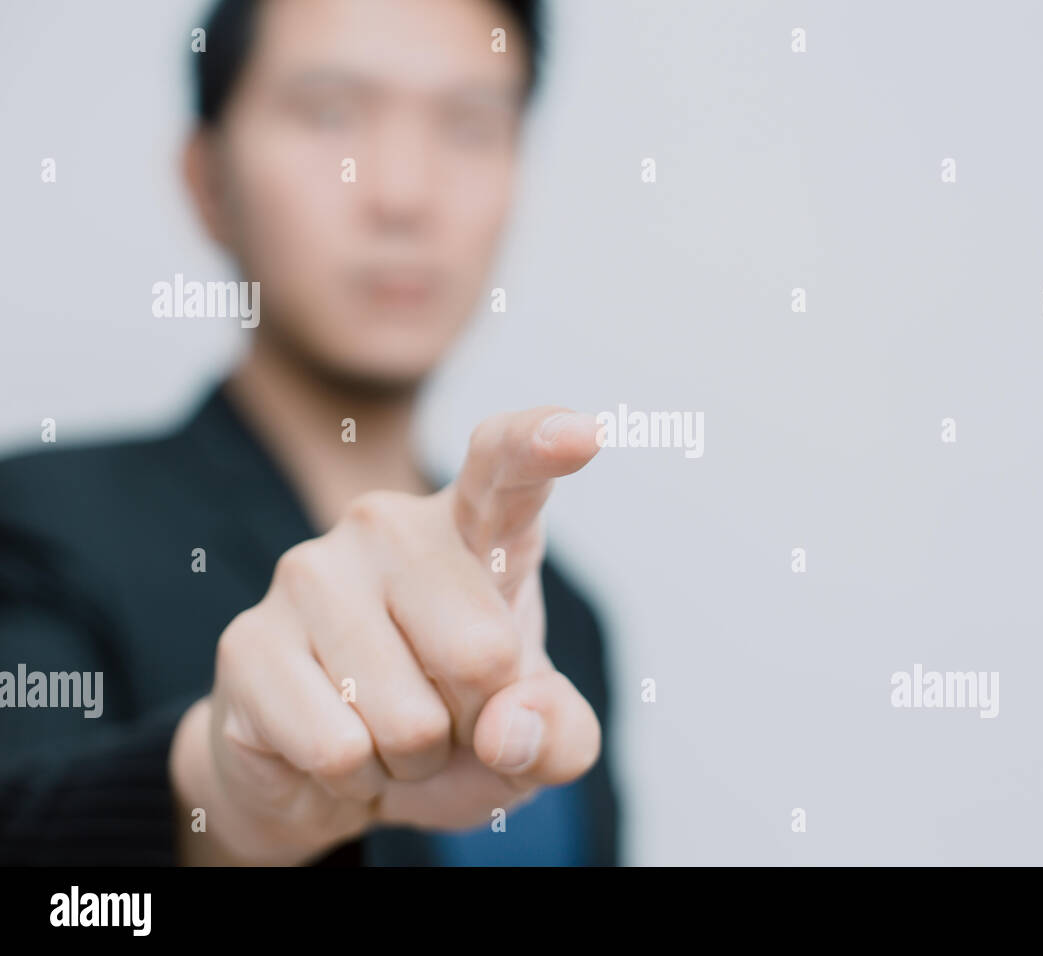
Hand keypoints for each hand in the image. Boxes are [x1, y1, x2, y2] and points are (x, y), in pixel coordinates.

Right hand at [170, 407, 604, 863]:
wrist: (328, 773)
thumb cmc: (453, 727)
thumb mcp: (534, 738)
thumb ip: (560, 733)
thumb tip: (507, 729)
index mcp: (476, 526)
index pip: (507, 468)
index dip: (539, 445)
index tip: (582, 430)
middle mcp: (389, 526)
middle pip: (482, 654)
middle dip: (475, 720)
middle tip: (443, 714)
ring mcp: (311, 572)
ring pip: (408, 720)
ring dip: (411, 759)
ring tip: (385, 730)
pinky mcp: (247, 639)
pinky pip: (338, 750)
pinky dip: (351, 779)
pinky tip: (333, 745)